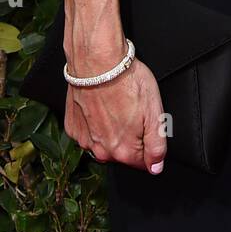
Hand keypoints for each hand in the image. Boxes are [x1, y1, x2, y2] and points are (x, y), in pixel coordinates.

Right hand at [65, 53, 166, 173]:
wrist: (97, 63)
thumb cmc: (127, 82)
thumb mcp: (155, 112)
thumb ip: (157, 145)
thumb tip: (156, 167)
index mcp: (123, 150)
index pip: (142, 161)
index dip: (150, 144)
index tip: (148, 125)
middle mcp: (101, 151)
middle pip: (123, 153)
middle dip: (131, 137)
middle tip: (134, 111)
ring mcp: (85, 139)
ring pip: (104, 143)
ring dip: (112, 130)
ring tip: (117, 106)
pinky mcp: (72, 126)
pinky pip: (88, 132)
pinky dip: (94, 122)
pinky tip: (101, 105)